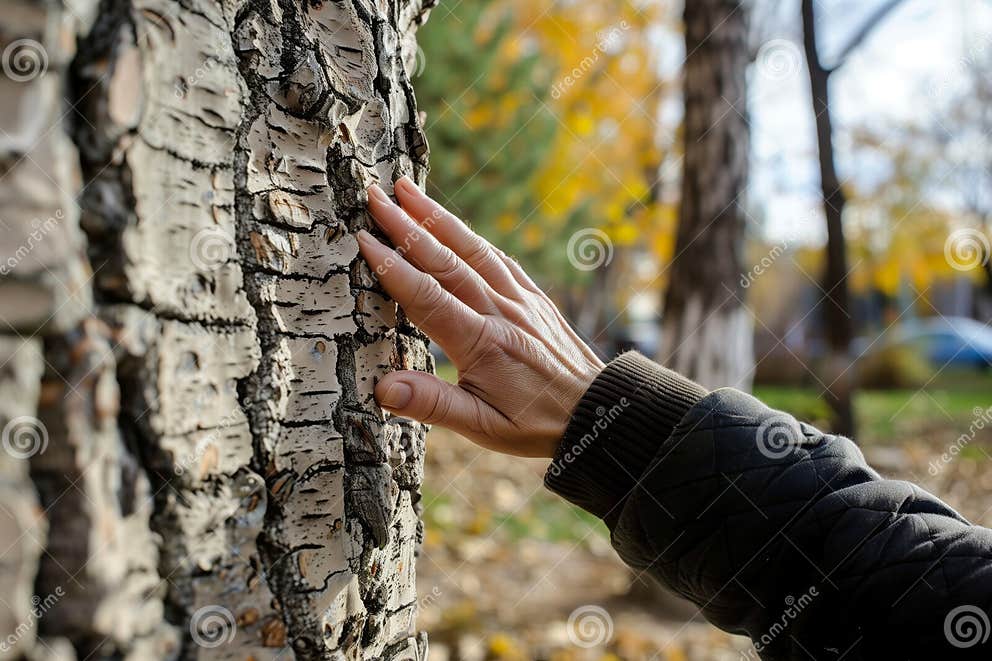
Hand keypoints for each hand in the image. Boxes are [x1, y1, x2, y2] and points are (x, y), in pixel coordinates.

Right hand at [356, 177, 604, 457]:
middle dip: (406, 226)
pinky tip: (455, 225)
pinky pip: (499, 258)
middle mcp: (500, 312)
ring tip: (409, 190)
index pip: (426, 295)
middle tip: (375, 196)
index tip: (364, 237)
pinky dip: (472, 237)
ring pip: (473, 249)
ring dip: (438, 217)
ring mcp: (519, 299)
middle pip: (444, 261)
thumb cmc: (537, 425)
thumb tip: (384, 388)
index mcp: (481, 343)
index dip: (392, 266)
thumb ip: (433, 405)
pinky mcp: (534, 298)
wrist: (600, 411)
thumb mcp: (484, 427)